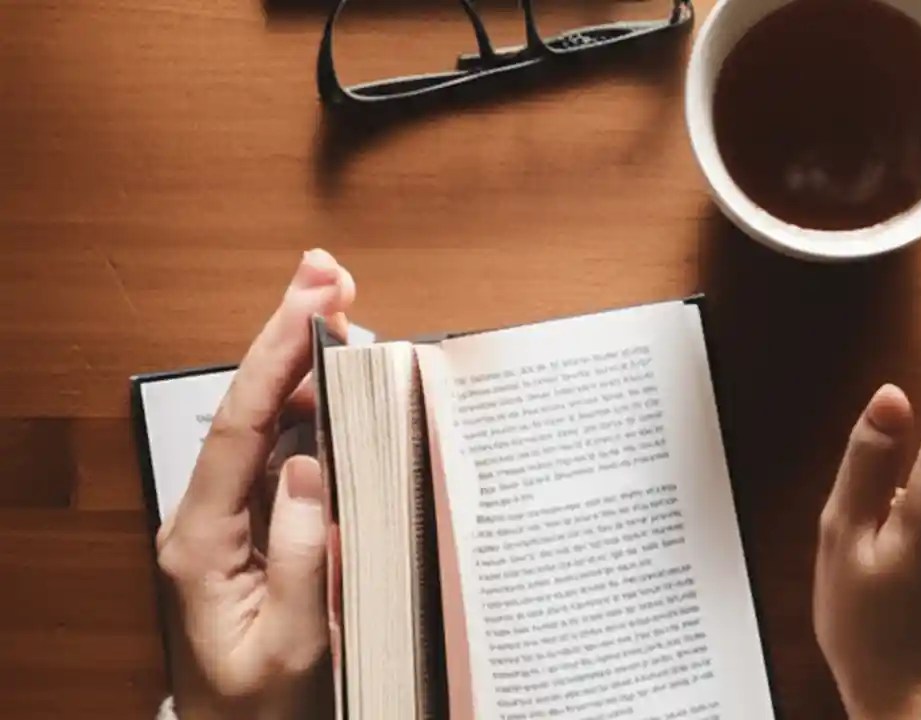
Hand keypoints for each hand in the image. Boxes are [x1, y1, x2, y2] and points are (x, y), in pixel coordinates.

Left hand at [156, 250, 355, 719]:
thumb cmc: (265, 705)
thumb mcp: (294, 646)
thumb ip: (301, 558)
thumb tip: (309, 465)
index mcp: (200, 543)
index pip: (239, 429)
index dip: (274, 356)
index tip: (310, 301)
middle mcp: (208, 517)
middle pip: (247, 407)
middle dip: (284, 334)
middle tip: (324, 273)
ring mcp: (233, 518)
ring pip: (267, 422)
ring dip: (301, 362)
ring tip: (338, 308)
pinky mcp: (259, 526)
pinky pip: (283, 453)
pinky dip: (312, 405)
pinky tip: (335, 378)